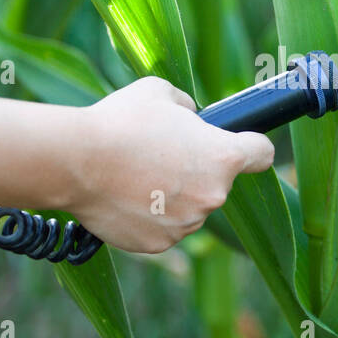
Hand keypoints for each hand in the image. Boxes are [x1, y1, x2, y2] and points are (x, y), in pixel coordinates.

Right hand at [72, 76, 274, 252]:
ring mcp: (187, 224)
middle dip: (195, 171)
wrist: (76, 161)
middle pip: (216, 183)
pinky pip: (161, 228)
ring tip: (134, 175)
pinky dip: (148, 217)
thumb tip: (190, 117)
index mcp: (223, 157)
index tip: (242, 145)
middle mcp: (213, 196)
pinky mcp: (159, 244)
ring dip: (171, 196)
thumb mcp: (161, 93)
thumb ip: (187, 106)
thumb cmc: (120, 121)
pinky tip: (123, 197)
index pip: (261, 154)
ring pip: (188, 209)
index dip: (252, 146)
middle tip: (159, 155)